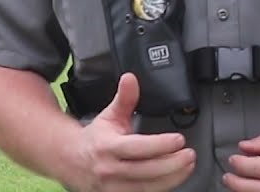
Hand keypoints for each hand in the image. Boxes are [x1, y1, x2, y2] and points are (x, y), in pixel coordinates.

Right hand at [67, 73, 195, 191]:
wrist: (70, 160)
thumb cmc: (95, 139)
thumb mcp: (109, 115)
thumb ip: (124, 98)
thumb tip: (131, 79)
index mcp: (107, 147)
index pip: (136, 148)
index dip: (159, 145)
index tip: (179, 139)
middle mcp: (109, 169)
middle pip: (145, 171)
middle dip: (172, 164)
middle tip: (189, 154)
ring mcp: (112, 188)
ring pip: (146, 187)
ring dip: (171, 178)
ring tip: (188, 166)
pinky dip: (161, 188)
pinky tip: (175, 178)